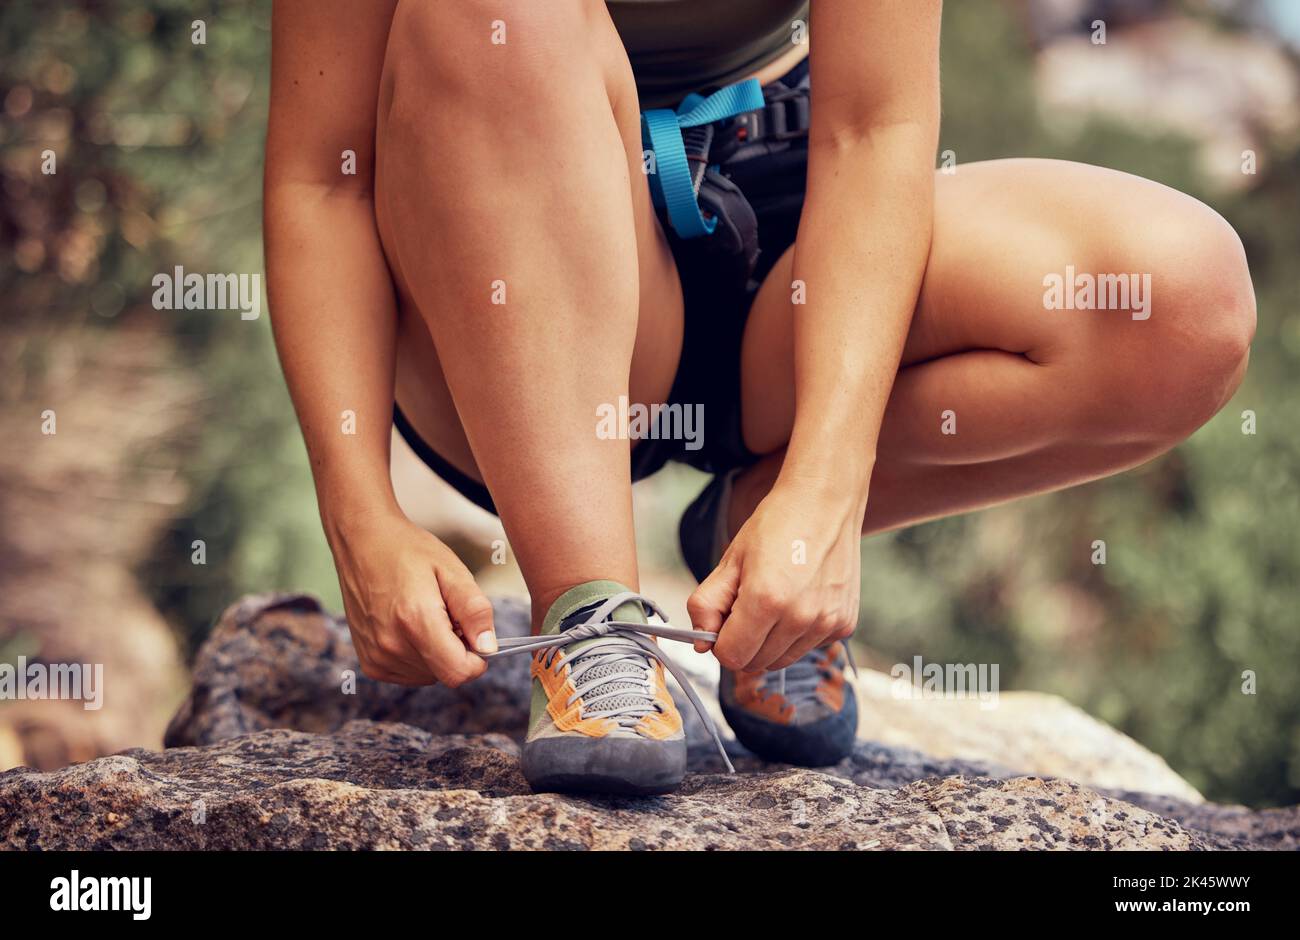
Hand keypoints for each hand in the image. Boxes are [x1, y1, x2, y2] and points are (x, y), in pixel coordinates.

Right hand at [326, 509, 494, 686]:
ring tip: (425, 617)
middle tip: (446, 614)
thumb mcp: (452, 571)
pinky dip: (418, 657)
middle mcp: (391, 646)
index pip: (458, 672)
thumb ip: (474, 610)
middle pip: (444, 673)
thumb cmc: (409, 552)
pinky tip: (409, 627)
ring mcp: (376, 656)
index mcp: (415, 621)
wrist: (362, 542)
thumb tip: (489, 647)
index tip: (476, 637)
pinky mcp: (368, 661)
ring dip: (436, 654)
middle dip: (456, 651)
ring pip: (428, 675)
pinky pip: (408, 674)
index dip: (477, 659)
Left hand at [686, 481, 861, 671]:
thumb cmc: (775, 526)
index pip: (731, 657)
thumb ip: (707, 605)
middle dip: (744, 643)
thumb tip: (702, 646)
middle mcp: (801, 618)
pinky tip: (799, 600)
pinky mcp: (844, 624)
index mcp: (766, 601)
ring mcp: (827, 623)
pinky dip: (797, 634)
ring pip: (782, 660)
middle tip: (748, 606)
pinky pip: (808, 647)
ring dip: (770, 642)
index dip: (720, 643)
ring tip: (775, 601)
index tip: (724, 621)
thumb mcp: (730, 560)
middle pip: (756, 663)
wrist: (825, 502)